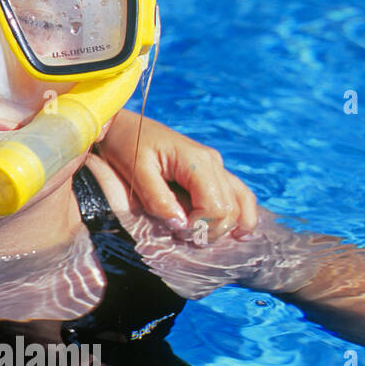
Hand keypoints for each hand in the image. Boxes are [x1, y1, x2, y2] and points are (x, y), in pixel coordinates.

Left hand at [100, 111, 257, 242]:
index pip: (215, 206)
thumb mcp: (136, 172)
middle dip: (211, 230)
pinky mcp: (210, 170)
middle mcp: (212, 162)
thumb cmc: (126, 145)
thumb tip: (180, 225)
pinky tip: (238, 232)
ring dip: (229, 225)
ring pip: (241, 200)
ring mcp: (214, 165)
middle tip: (185, 238)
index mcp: (196, 162)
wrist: (123, 125)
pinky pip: (236, 193)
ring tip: (211, 240)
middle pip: (230, 208)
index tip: (177, 232)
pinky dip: (239, 213)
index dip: (200, 227)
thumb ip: (158, 199)